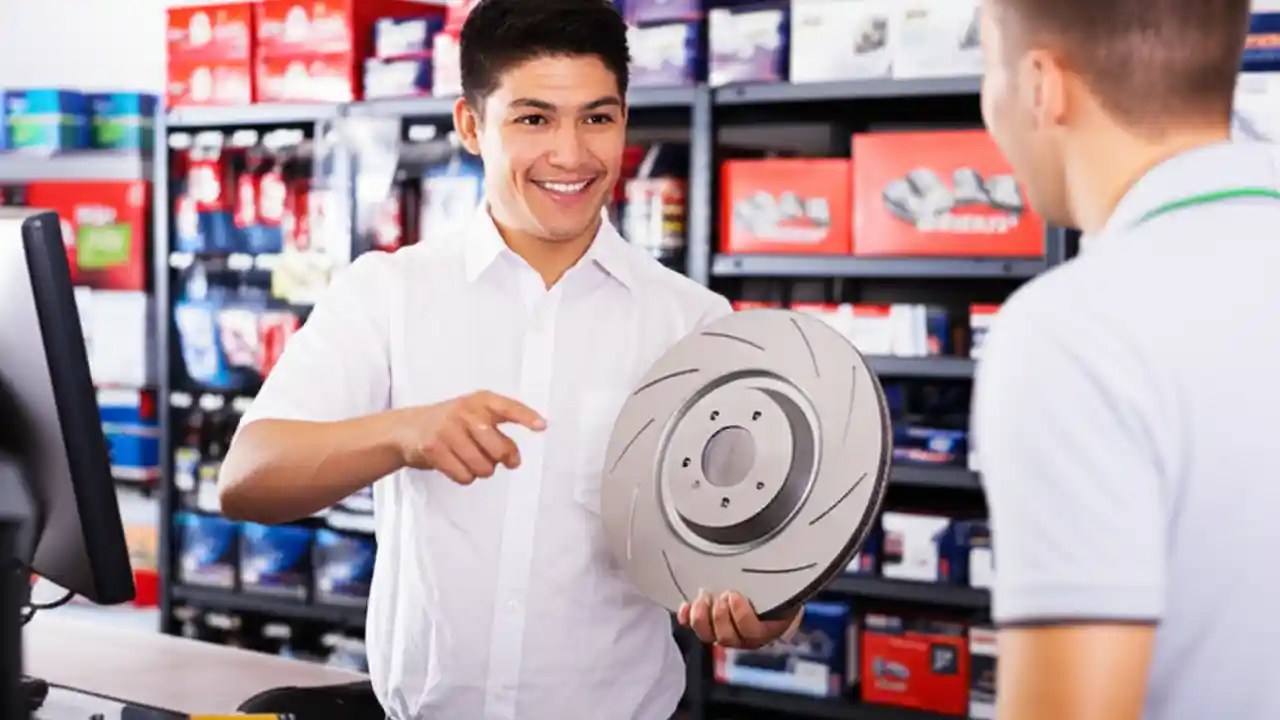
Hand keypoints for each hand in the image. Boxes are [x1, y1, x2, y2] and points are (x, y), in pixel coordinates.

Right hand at [398, 391, 545, 483]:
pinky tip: (454, 464)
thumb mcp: (475, 418)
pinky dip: (464, 477)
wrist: (407, 428)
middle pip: (499, 449)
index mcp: (481, 401)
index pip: (509, 407)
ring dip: (480, 471)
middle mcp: (466, 411)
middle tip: (490, 458)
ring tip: (467, 459)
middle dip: (499, 461)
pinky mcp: (434, 447)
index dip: (526, 417)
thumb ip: (498, 433)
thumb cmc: (451, 425)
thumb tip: (514, 460)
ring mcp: (448, 429)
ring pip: (483, 467)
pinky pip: (464, 476)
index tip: (542, 426)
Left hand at [678, 590, 801, 649]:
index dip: (741, 616)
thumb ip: (778, 582)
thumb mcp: (780, 586)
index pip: (751, 632)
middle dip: (721, 616)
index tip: (735, 594)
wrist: (764, 589)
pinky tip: (685, 606)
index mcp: (765, 630)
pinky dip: (686, 617)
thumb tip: (784, 559)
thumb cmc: (774, 588)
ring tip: (704, 596)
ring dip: (702, 616)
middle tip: (722, 595)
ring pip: (707, 635)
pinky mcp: (705, 625)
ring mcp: (722, 632)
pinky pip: (691, 627)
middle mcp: (742, 637)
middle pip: (727, 638)